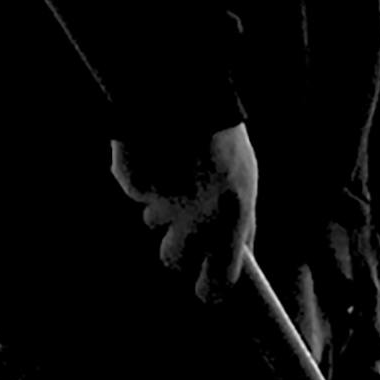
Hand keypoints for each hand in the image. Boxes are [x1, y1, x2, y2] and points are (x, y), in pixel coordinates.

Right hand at [114, 118, 257, 298]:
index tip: (204, 292)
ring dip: (159, 207)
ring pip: (152, 222)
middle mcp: (197, 214)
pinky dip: (143, 176)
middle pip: (172, 258)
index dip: (210, 289)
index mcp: (233, 214)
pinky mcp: (134, 181)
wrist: (185, 87)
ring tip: (171, 170)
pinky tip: (155, 149)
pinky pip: (137, 191)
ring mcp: (162, 199)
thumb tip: (237, 260)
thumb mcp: (245, 180)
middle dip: (174, 246)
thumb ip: (241, 223)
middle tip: (177, 227)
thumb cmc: (220, 137)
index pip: (220, 277)